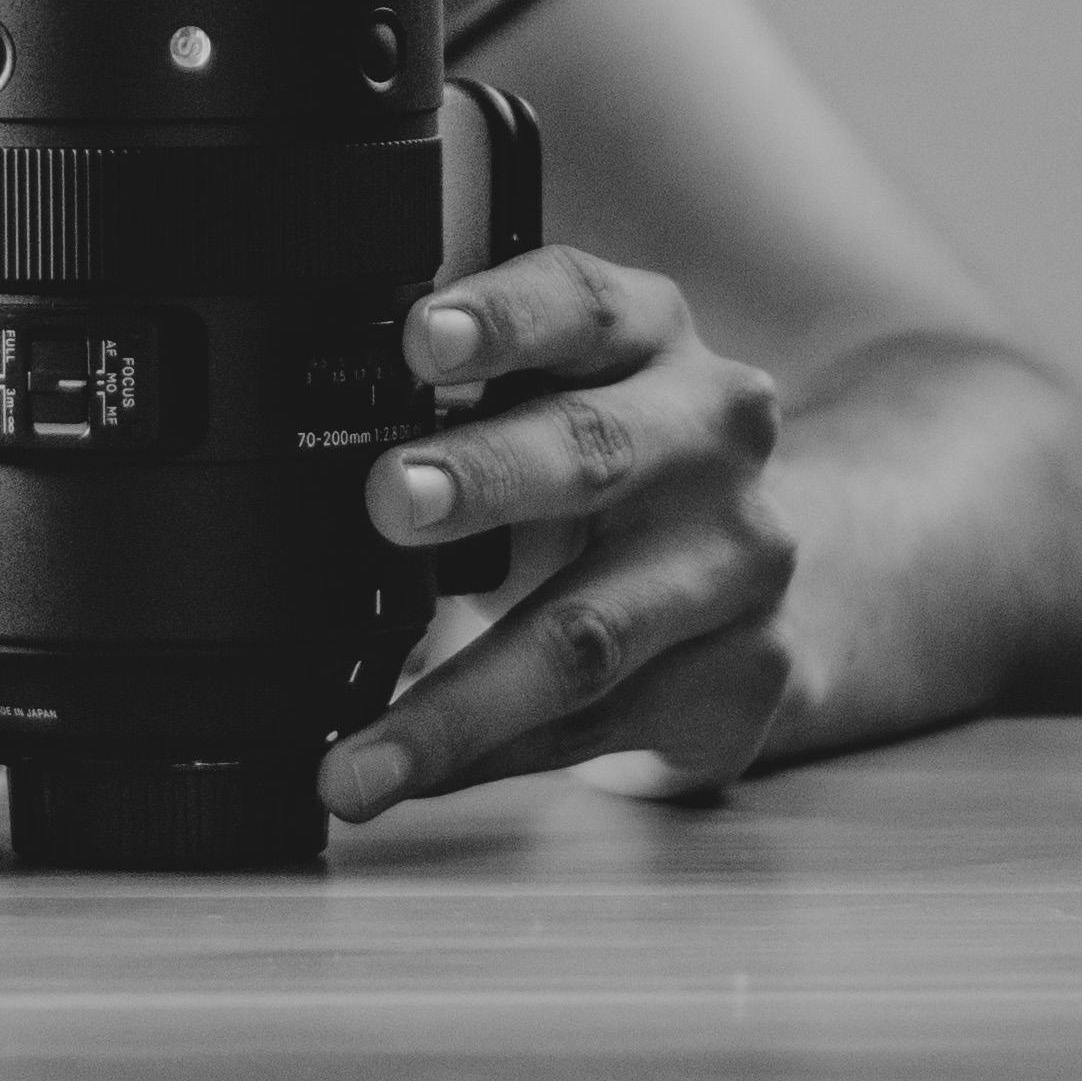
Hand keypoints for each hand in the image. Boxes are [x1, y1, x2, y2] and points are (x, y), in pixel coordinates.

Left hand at [323, 242, 791, 821]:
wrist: (776, 575)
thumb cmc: (625, 470)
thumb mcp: (567, 392)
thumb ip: (466, 400)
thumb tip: (305, 449)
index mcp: (650, 337)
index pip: (579, 302)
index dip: (501, 315)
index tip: (420, 335)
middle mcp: (709, 437)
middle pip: (594, 451)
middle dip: (487, 476)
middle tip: (389, 500)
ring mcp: (737, 561)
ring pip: (590, 632)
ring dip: (462, 697)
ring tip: (367, 747)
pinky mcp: (747, 672)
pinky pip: (596, 727)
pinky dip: (490, 759)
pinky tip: (417, 778)